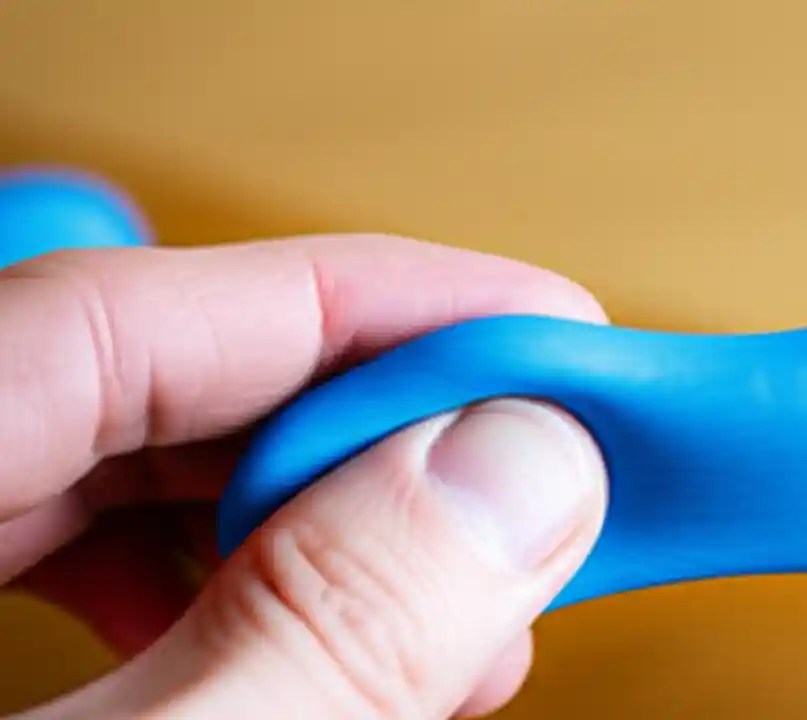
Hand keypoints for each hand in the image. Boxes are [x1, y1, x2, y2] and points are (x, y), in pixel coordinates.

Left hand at [0, 234, 608, 717]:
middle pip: (146, 380)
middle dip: (365, 431)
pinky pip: (91, 557)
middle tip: (535, 467)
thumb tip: (518, 467)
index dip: (369, 304)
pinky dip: (232, 590)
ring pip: (130, 468)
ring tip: (458, 598)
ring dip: (319, 522)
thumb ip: (314, 626)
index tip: (549, 327)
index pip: (126, 309)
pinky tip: (319, 650)